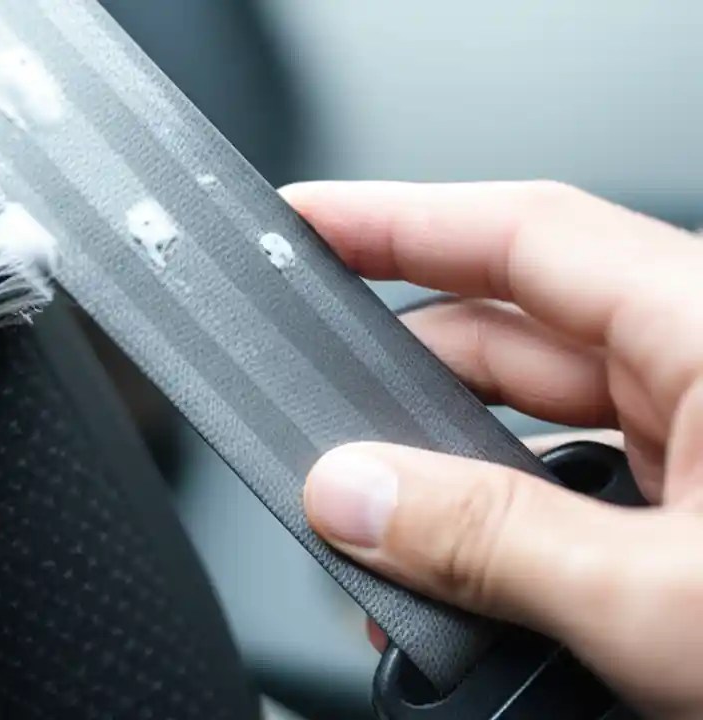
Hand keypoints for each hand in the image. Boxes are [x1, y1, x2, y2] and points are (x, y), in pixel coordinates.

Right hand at [284, 181, 702, 717]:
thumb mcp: (662, 602)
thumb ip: (486, 539)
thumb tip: (353, 495)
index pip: (523, 234)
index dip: (396, 219)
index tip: (304, 224)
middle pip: (510, 334)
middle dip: (398, 382)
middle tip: (310, 422)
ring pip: (534, 423)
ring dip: (441, 475)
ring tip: (370, 535)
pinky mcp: (701, 517)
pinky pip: (569, 489)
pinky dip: (497, 527)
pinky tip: (449, 579)